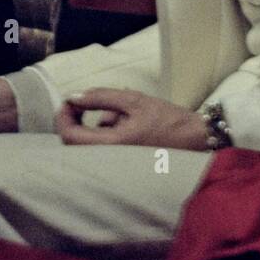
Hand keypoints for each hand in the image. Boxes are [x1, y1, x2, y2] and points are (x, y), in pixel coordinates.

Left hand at [56, 88, 208, 149]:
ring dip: (100, 122)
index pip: (70, 137)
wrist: (196, 140)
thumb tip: (74, 96)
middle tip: (84, 100)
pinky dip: (111, 129)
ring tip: (125, 109)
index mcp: (112, 145)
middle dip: (77, 118)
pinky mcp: (124, 162)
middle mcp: (111, 160)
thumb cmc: (168, 120)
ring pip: (94, 140)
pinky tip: (132, 120)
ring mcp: (117, 163)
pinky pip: (106, 144)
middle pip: (77, 142)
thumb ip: (101, 97)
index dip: (63, 117)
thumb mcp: (134, 100)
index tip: (68, 100)